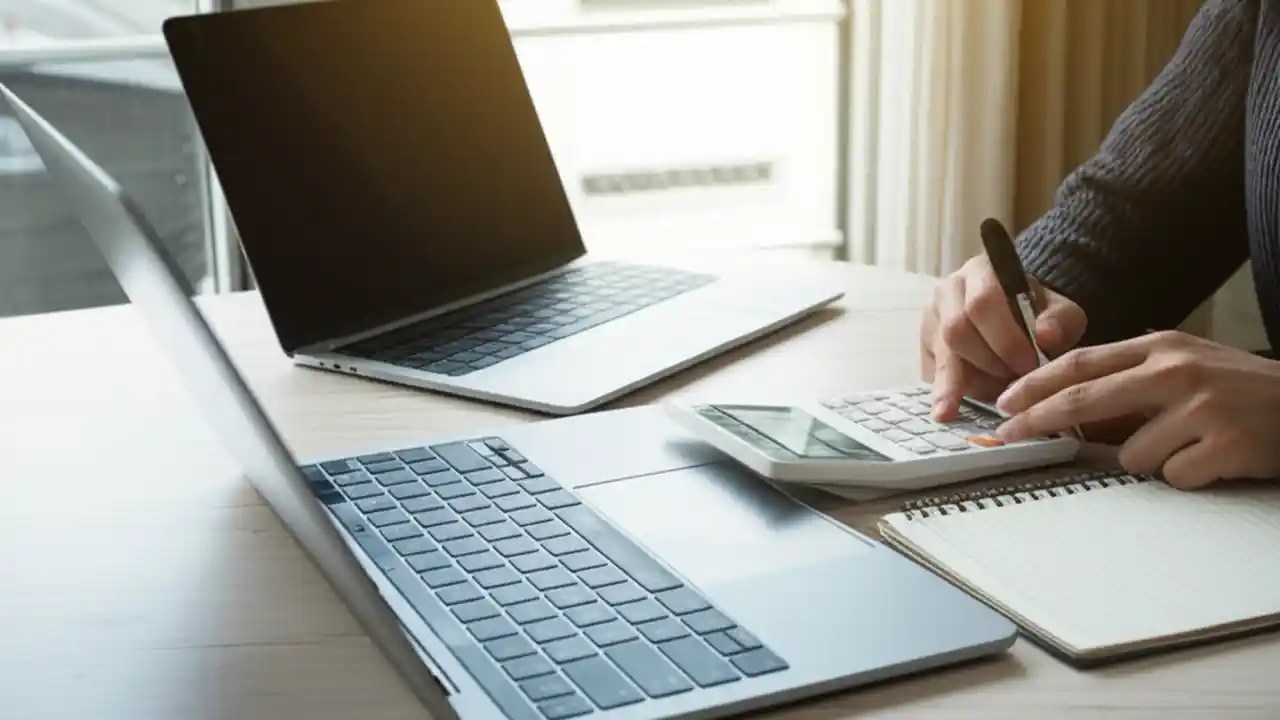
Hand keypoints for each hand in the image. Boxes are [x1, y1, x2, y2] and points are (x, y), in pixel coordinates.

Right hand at [921, 255, 1087, 419]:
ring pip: (942, 354)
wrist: (1016, 317)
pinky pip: (931, 373)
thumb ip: (1059, 321)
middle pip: (956, 330)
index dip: (1005, 339)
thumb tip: (1045, 337)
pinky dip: (949, 392)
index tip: (1028, 366)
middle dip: (987, 363)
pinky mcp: (924, 347)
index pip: (983, 302)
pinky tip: (956, 409)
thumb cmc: (1037, 314)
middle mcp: (948, 291)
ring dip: (968, 382)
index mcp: (981, 272)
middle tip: (1013, 384)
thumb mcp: (1060, 312)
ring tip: (990, 401)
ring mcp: (931, 319)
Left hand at [996, 330, 1279, 488]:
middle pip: (1083, 400)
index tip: (1002, 401)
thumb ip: (1130, 377)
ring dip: (1150, 460)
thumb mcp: (1184, 363)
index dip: (1034, 384)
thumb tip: (1064, 405)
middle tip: (1009, 436)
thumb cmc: (1238, 389)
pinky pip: (1174, 476)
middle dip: (1037, 420)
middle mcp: (1176, 371)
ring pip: (1131, 453)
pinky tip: (1213, 461)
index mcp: (1161, 347)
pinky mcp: (1226, 445)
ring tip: (1188, 446)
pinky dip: (1187, 476)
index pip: (1080, 363)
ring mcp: (1202, 407)